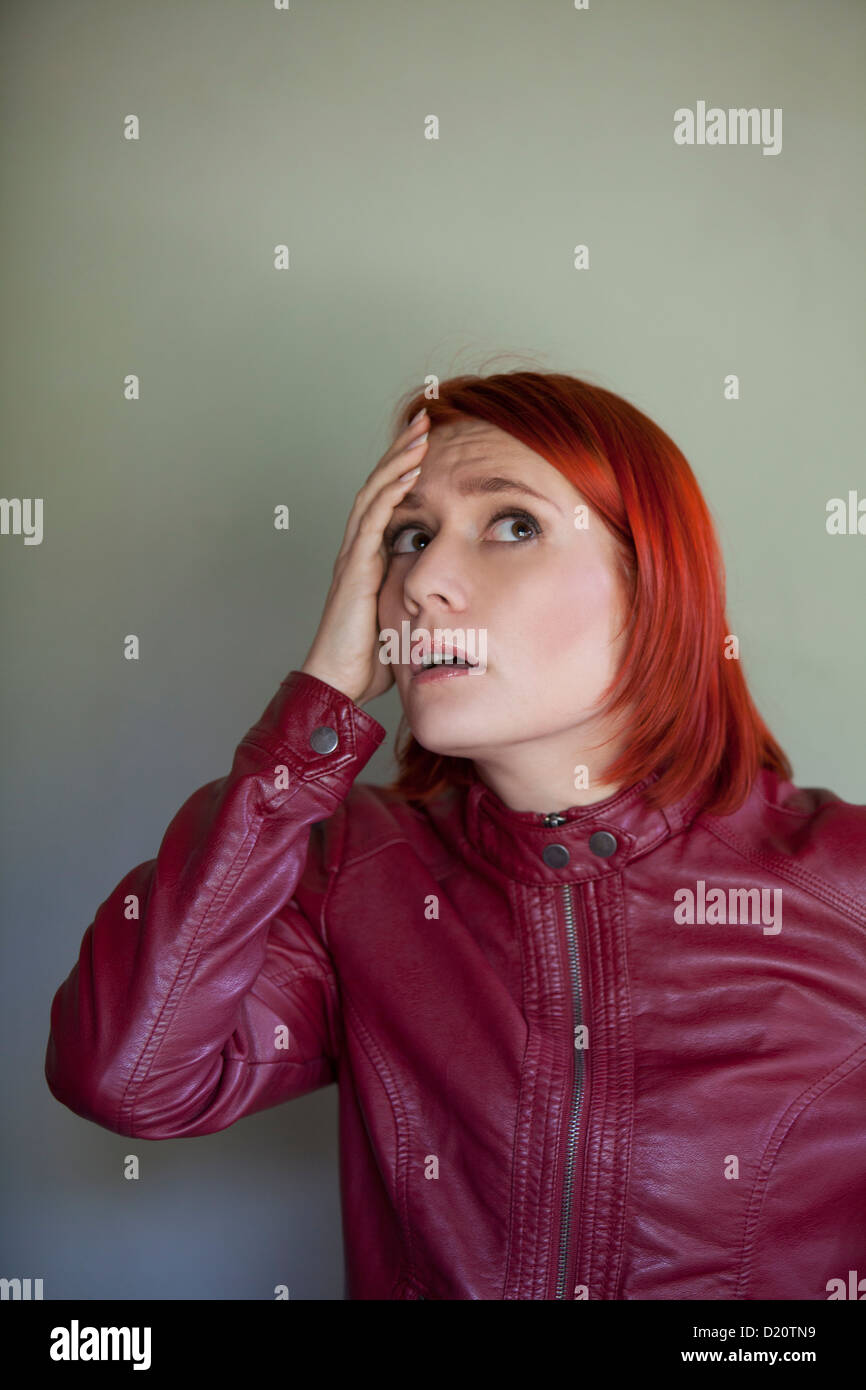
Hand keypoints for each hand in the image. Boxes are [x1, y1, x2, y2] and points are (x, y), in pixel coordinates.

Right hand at [299, 409, 429, 705]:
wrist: (340, 683)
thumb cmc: (371, 658)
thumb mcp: (406, 616)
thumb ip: (422, 595)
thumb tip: (456, 592)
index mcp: (371, 557)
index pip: (388, 500)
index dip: (405, 470)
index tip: (430, 444)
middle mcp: (358, 549)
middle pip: (379, 486)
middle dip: (402, 451)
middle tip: (426, 420)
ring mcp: (353, 556)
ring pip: (374, 493)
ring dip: (398, 461)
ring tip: (421, 433)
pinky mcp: (355, 568)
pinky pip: (373, 520)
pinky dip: (391, 491)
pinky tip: (410, 472)